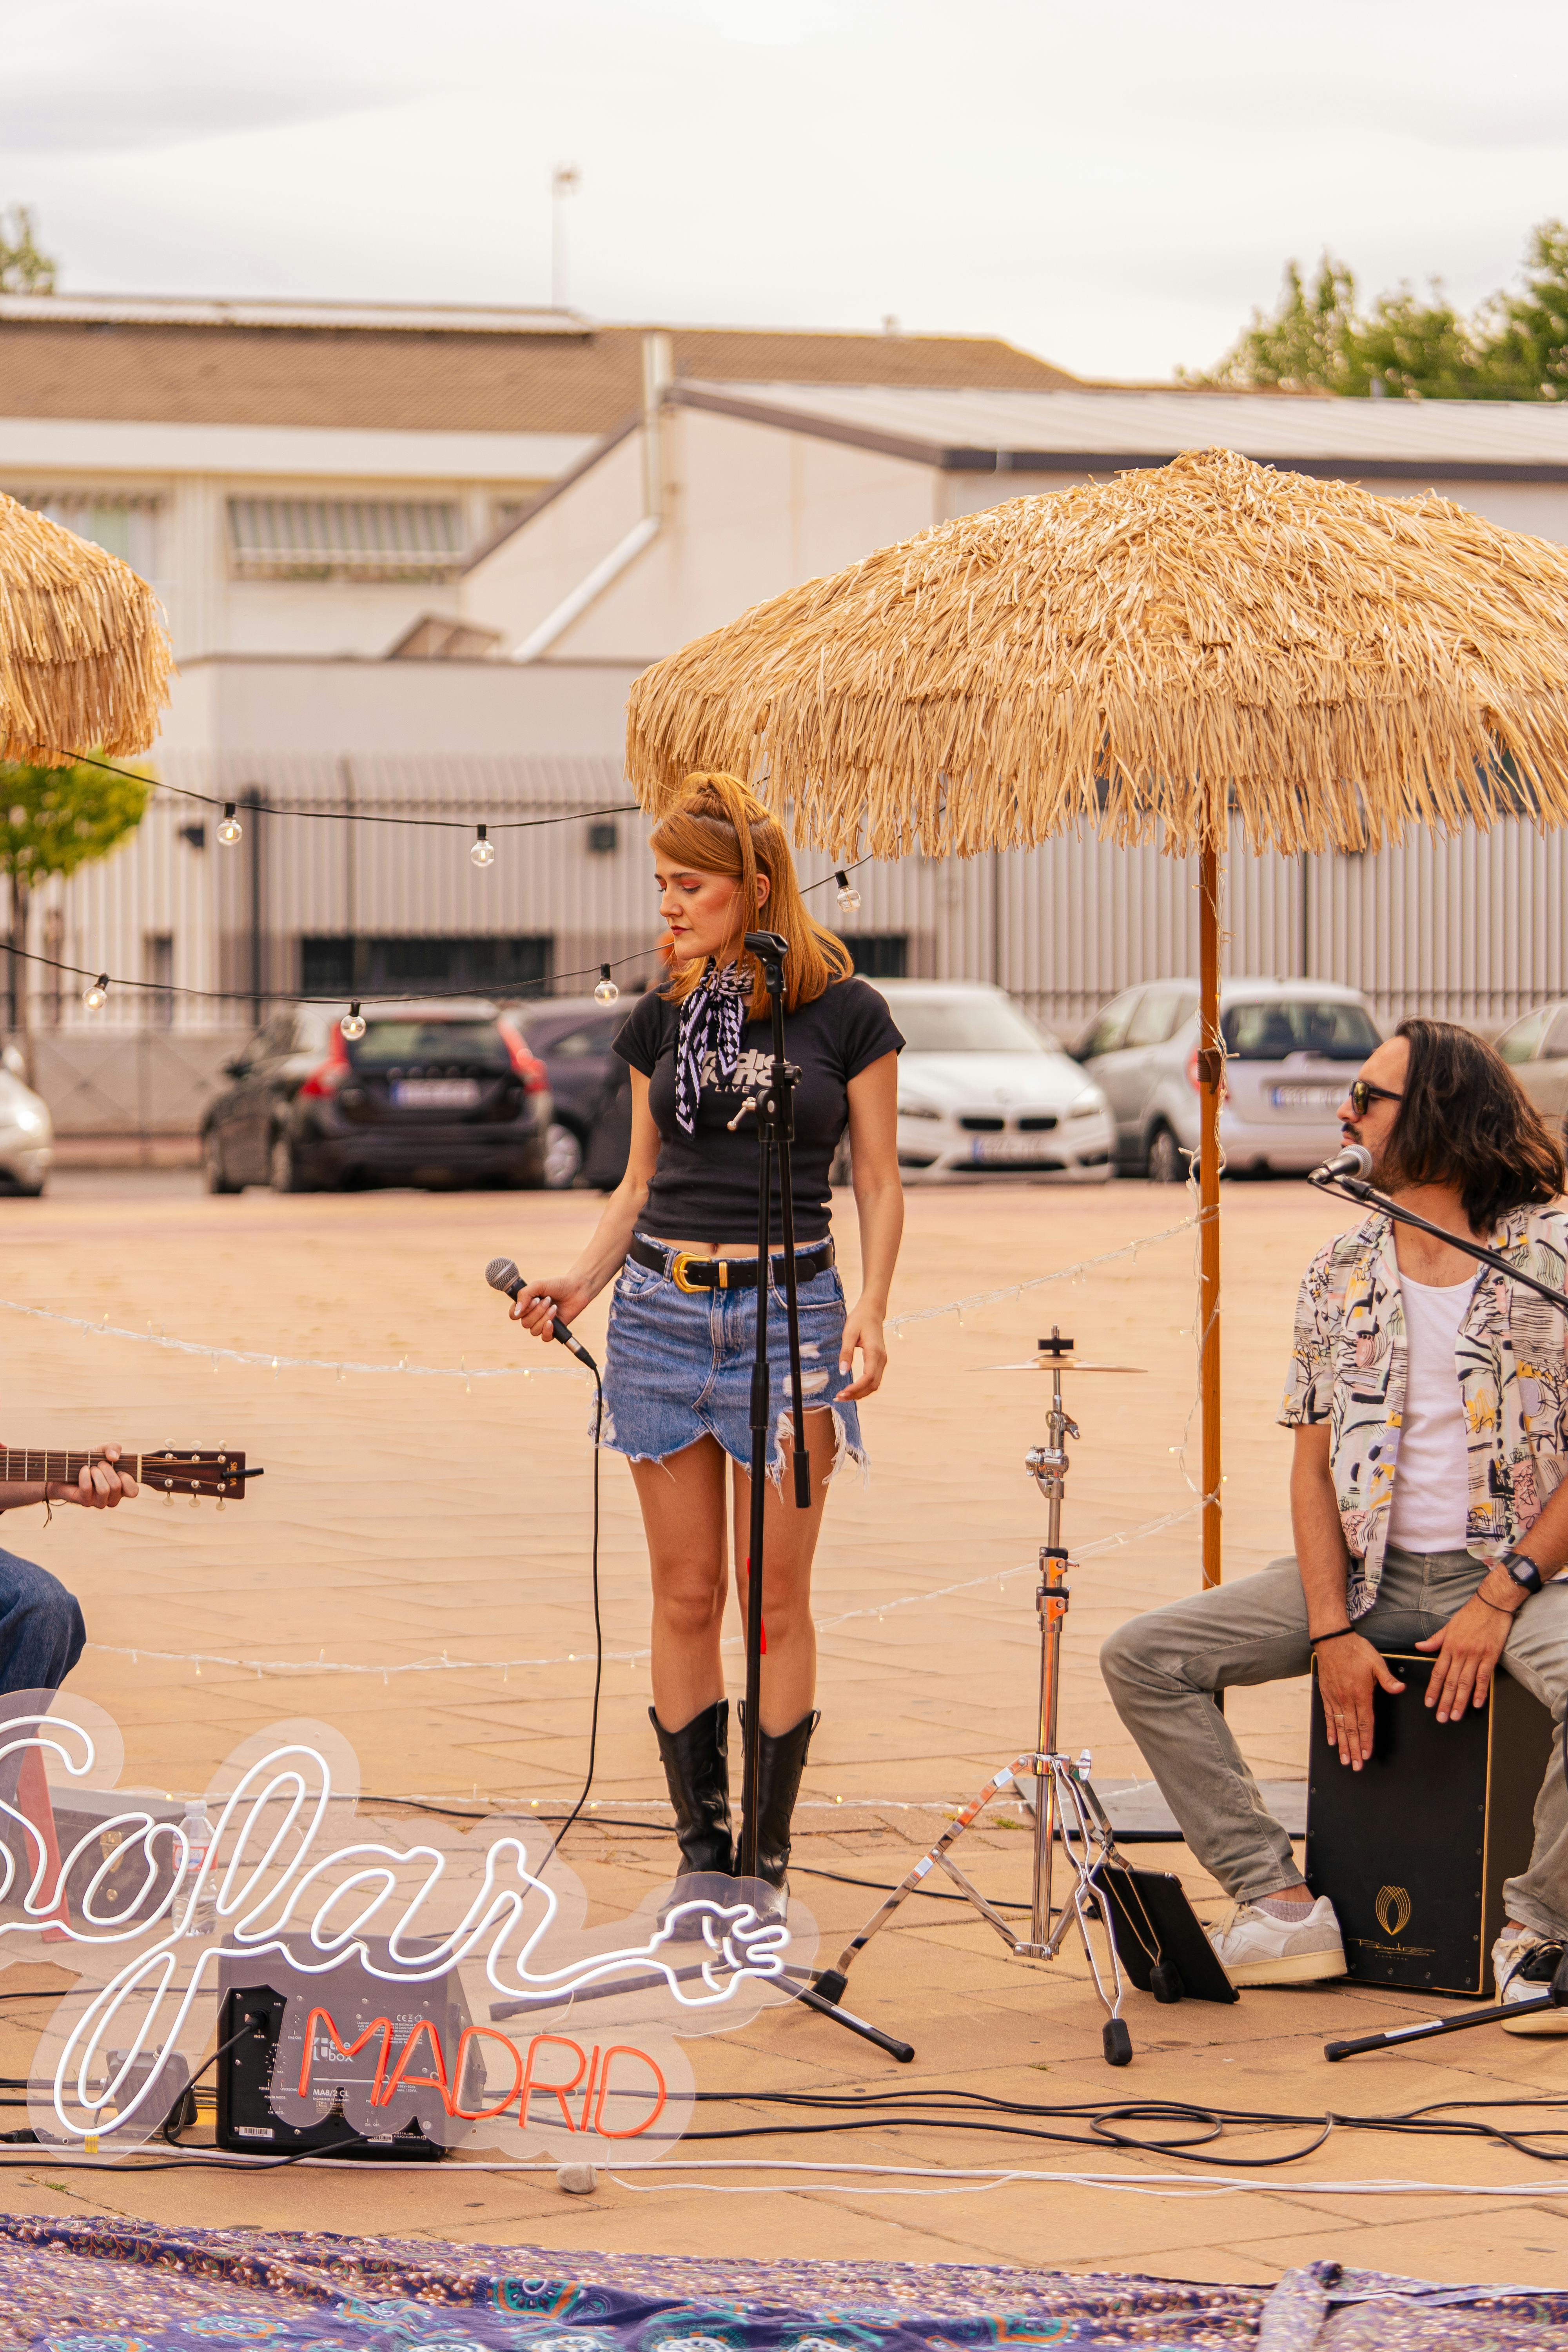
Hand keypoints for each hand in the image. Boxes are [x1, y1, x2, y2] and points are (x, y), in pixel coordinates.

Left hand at [52, 1444, 136, 1509]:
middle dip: (107, 1469)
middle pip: (116, 1486)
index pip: (133, 1492)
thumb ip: (114, 1447)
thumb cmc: (90, 1460)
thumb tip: (114, 1457)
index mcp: (122, 1488)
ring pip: (104, 1489)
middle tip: (100, 1464)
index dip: (128, 1479)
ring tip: (91, 1468)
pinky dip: (84, 1475)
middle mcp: (112, 1498)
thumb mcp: (104, 1449)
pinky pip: (87, 1488)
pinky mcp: (84, 1501)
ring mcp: (99, 1502)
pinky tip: (83, 1470)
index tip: (120, 1469)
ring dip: (96, 1473)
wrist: (67, 1468)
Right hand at [508, 1275, 592, 1342]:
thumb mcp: (538, 1285)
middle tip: (548, 1300)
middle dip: (537, 1311)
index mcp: (526, 1305)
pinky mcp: (553, 1330)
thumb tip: (516, 1312)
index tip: (533, 1300)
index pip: (513, 1315)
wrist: (577, 1289)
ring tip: (554, 1307)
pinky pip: (544, 1338)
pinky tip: (553, 1321)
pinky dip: (548, 1330)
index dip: (520, 1311)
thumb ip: (524, 1294)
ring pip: (534, 1331)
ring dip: (544, 1318)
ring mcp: (542, 1323)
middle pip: (525, 1323)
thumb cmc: (557, 1285)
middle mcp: (532, 1315)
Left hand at [836, 1300, 886, 1400]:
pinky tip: (853, 1389)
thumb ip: (846, 1352)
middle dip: (857, 1394)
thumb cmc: (860, 1319)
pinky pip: (874, 1379)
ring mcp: (882, 1360)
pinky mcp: (880, 1361)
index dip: (856, 1388)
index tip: (842, 1393)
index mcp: (874, 1352)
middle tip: (839, 1397)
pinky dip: (864, 1387)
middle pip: (873, 1385)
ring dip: (861, 1393)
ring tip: (844, 1395)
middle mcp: (881, 1359)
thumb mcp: (848, 1333)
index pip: (868, 1377)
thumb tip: (842, 1371)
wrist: (872, 1311)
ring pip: (875, 1384)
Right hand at [1315, 1633, 1405, 1768]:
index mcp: (1361, 1693)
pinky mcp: (1326, 1694)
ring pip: (1339, 1727)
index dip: (1366, 1740)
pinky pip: (1328, 1716)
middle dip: (1354, 1749)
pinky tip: (1332, 1741)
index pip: (1365, 1723)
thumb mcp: (1376, 1662)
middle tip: (1355, 1766)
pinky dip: (1330, 1730)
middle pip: (1351, 1730)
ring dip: (1342, 1744)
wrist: (1332, 1640)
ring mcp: (1335, 1698)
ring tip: (1344, 1759)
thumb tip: (1400, 1689)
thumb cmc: (1355, 1650)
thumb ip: (1387, 1679)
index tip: (1367, 1755)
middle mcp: (1347, 1699)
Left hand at [1415, 1589, 1515, 1720]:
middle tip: (1441, 1717)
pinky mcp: (1490, 1655)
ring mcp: (1476, 1655)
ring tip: (1456, 1715)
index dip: (1433, 1689)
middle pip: (1450, 1682)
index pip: (1438, 1672)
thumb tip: (1419, 1646)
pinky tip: (1476, 1703)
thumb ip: (1435, 1640)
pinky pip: (1484, 1677)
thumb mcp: (1448, 1626)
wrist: (1491, 1604)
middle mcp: (1460, 1652)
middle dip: (1445, 1701)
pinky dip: (1480, 1691)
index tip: (1429, 1703)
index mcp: (1448, 1646)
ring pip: (1465, 1683)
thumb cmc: (1470, 1614)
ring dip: (1460, 1701)